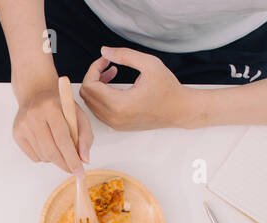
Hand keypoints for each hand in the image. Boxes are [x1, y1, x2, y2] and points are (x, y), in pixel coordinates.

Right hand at [10, 76, 91, 172]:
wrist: (36, 93)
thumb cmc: (59, 105)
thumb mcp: (78, 114)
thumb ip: (85, 136)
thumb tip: (84, 159)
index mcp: (51, 107)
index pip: (62, 140)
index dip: (72, 159)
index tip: (79, 171)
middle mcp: (34, 116)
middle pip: (51, 151)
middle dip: (64, 164)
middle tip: (73, 170)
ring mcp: (23, 126)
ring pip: (43, 156)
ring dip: (55, 159)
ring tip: (59, 147)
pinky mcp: (16, 134)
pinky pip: (34, 157)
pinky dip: (44, 157)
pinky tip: (47, 144)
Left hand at [79, 47, 202, 130]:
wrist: (180, 110)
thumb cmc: (167, 88)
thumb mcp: (149, 64)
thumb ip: (124, 55)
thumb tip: (104, 51)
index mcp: (119, 104)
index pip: (90, 85)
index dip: (94, 68)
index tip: (107, 59)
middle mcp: (114, 118)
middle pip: (86, 95)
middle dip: (93, 76)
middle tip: (109, 65)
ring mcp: (115, 125)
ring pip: (90, 104)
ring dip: (96, 86)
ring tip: (111, 73)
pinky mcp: (118, 126)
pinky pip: (98, 111)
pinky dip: (101, 97)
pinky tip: (114, 86)